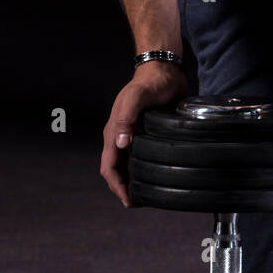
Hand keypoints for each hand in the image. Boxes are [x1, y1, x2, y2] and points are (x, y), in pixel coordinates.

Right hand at [100, 62, 187, 206]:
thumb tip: (121, 143)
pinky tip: (155, 176)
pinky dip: (142, 170)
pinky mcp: (145, 133)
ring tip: (147, 195)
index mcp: (114, 131)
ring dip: (132, 181)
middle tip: (139, 203)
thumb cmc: (150, 82)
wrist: (163, 69)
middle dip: (123, 189)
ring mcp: (132, 135)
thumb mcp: (137, 97)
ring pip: (127, 165)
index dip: (117, 186)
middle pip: (115, 170)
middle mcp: (120, 136)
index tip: (128, 201)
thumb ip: (127, 117)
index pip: (109, 167)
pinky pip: (139, 157)